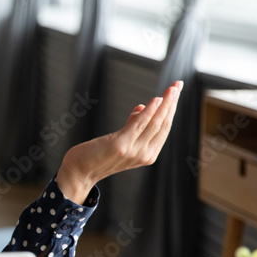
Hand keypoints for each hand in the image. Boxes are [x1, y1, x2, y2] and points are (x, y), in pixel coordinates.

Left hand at [55, 81, 181, 203]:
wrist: (79, 172)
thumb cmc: (98, 154)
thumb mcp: (120, 139)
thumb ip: (132, 126)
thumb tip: (141, 107)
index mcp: (147, 154)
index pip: (164, 128)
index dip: (172, 109)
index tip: (176, 91)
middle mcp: (145, 155)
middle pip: (164, 124)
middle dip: (172, 103)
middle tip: (178, 84)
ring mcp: (134, 151)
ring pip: (155, 123)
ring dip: (165, 104)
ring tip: (172, 89)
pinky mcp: (121, 146)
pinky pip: (139, 125)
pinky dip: (149, 112)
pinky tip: (156, 100)